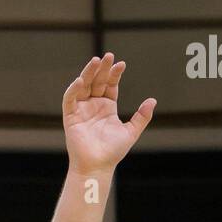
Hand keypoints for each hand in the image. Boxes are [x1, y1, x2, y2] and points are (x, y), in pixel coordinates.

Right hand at [62, 54, 153, 174]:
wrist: (98, 165)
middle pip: (97, 82)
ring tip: (96, 61)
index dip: (115, 74)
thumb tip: (152, 100)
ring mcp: (81, 110)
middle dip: (102, 69)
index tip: (122, 64)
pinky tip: (80, 80)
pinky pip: (70, 99)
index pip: (110, 85)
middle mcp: (93, 106)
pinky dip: (73, 89)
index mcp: (107, 107)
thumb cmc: (112, 152)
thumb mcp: (131, 131)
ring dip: (88, 73)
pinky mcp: (70, 116)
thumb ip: (141, 116)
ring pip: (83, 86)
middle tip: (108, 56)